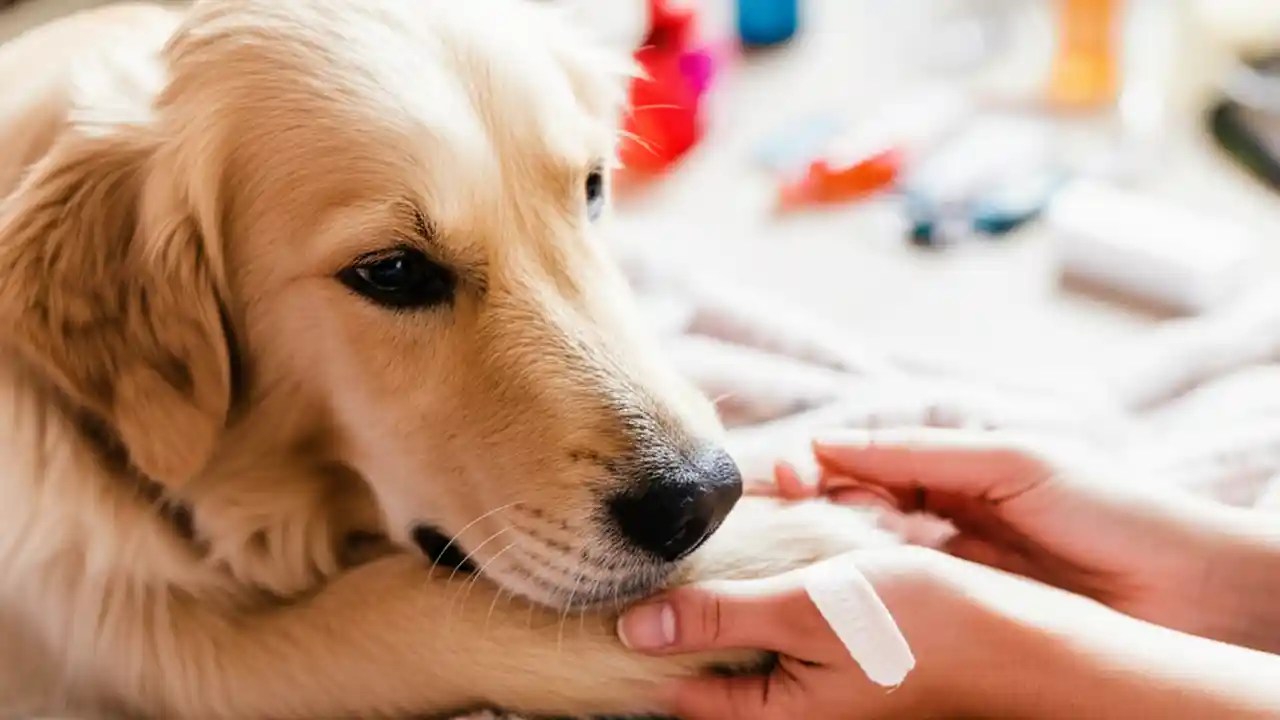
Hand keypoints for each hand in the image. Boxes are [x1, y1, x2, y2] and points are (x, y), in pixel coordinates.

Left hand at [618, 547, 1102, 719]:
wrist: (1025, 637)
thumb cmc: (920, 627)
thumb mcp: (808, 611)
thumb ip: (721, 616)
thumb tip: (632, 628)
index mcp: (773, 712)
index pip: (680, 685)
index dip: (645, 634)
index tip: (611, 588)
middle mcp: (793, 705)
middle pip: (713, 657)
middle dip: (690, 604)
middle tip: (658, 550)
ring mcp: (822, 680)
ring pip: (752, 633)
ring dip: (735, 589)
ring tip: (718, 540)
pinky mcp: (849, 652)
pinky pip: (792, 621)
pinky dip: (777, 587)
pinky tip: (781, 548)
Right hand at [809, 427, 1279, 651]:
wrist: (1188, 591)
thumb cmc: (1113, 509)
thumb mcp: (1012, 461)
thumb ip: (921, 450)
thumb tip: (830, 442)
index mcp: (959, 465)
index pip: (866, 461)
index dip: (820, 466)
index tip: (784, 476)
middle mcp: (947, 514)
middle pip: (856, 509)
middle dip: (813, 511)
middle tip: (782, 519)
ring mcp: (952, 566)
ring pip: (869, 554)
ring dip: (832, 553)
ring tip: (804, 555)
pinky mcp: (962, 610)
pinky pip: (901, 596)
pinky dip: (867, 592)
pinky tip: (844, 591)